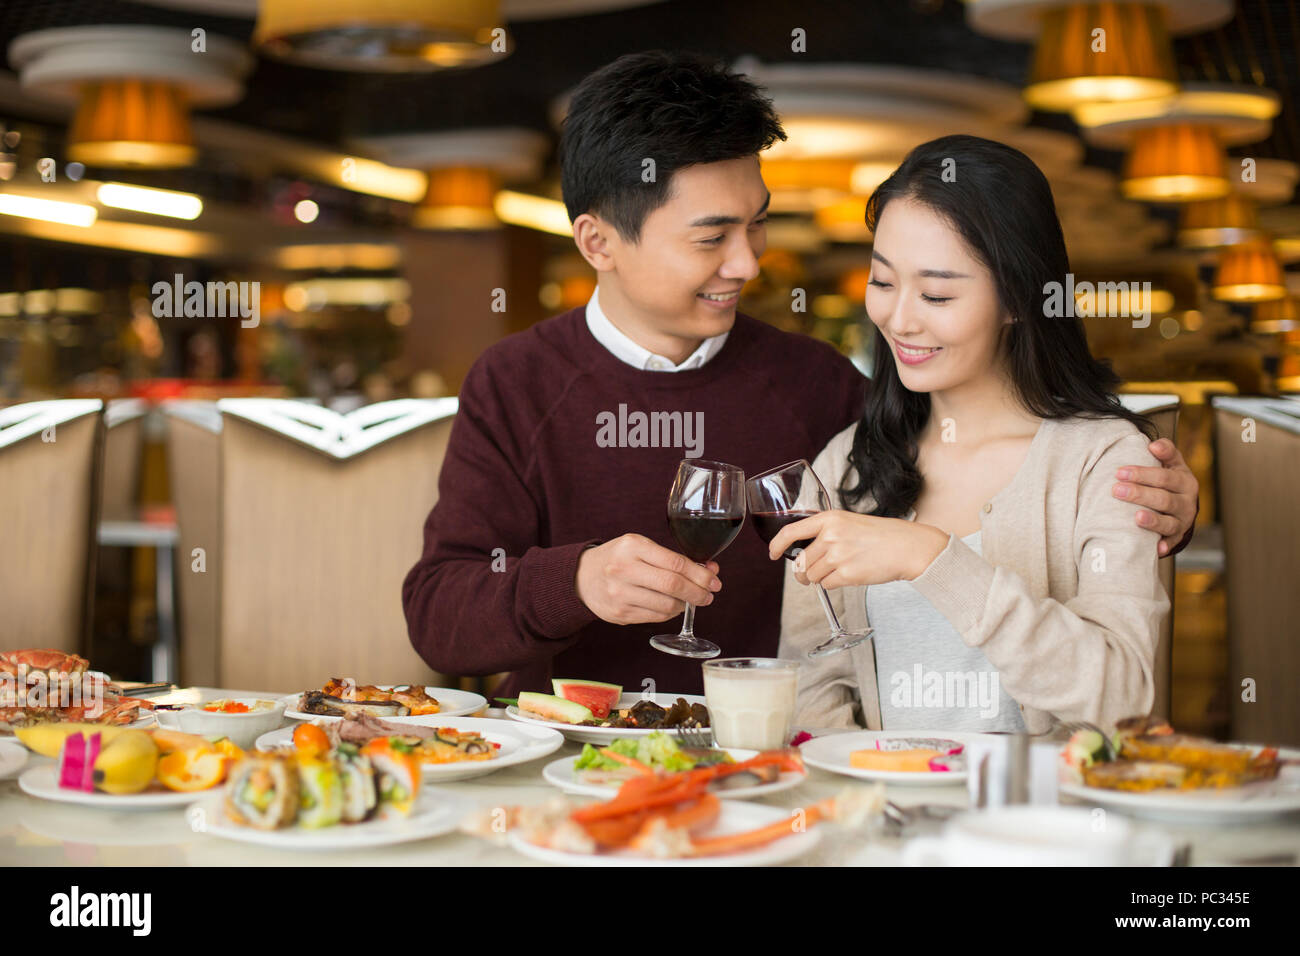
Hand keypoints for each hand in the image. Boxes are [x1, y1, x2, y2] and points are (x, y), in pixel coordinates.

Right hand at [574, 533, 720, 624]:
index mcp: (632, 546)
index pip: (676, 563)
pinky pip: (656, 617)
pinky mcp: (620, 614)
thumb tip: (709, 570)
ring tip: (688, 600)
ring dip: (684, 604)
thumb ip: (672, 558)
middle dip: (698, 593)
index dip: (700, 574)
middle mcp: (624, 569)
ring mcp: (620, 594)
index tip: (714, 580)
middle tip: (709, 595)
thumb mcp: (640, 547)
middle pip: (673, 586)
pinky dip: (670, 613)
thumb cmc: (618, 558)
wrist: (581, 577)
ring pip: (667, 605)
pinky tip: (672, 606)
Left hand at [767, 510, 948, 588]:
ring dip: (820, 578)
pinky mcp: (847, 574)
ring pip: (812, 576)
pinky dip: (834, 584)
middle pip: (801, 562)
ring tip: (839, 570)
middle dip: (803, 572)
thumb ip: (826, 533)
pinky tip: (849, 575)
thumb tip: (804, 553)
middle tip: (812, 574)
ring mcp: (838, 555)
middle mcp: (830, 536)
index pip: (791, 531)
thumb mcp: (849, 522)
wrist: (906, 547)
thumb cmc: (880, 535)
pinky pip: (827, 585)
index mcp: (829, 519)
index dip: (777, 544)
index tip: (773, 553)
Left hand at [1112, 438, 1198, 555]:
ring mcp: (1182, 521)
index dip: (1142, 473)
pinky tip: (1157, 548)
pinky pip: (1172, 542)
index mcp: (1184, 481)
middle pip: (1163, 498)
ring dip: (1152, 520)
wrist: (1182, 506)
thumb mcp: (1171, 464)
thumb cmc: (1169, 480)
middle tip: (1116, 490)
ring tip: (1136, 517)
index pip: (1164, 476)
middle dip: (1139, 494)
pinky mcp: (1177, 537)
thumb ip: (1165, 451)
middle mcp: (1186, 502)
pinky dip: (1165, 545)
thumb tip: (1154, 445)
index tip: (1119, 471)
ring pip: (1168, 522)